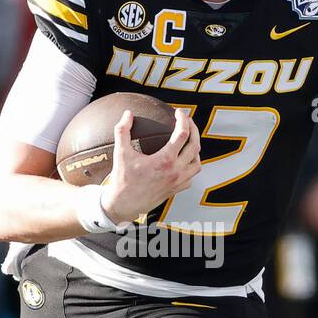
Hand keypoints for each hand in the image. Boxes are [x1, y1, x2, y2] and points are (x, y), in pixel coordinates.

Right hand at [102, 107, 200, 223]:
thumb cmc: (123, 180)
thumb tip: (127, 114)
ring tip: (189, 139)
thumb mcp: (120, 153)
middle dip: (194, 129)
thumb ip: (123, 131)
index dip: (183, 119)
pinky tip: (184, 159)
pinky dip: (191, 165)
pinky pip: (191, 175)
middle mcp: (176, 171)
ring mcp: (178, 182)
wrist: (125, 205)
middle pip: (195, 145)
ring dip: (195, 148)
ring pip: (197, 162)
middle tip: (187, 121)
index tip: (179, 112)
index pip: (182, 134)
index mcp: (165, 160)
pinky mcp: (177, 190)